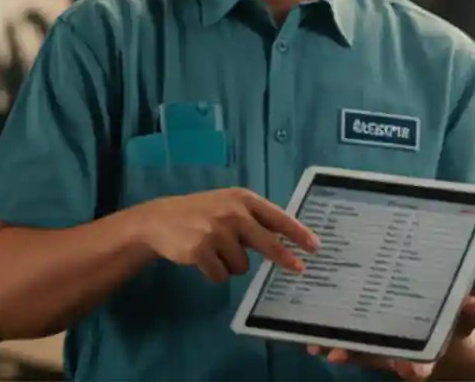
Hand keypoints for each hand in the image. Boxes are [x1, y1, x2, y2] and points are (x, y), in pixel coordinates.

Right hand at [135, 188, 319, 282]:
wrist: (160, 220)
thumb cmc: (202, 213)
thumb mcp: (228, 206)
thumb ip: (254, 219)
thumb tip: (286, 240)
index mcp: (243, 199)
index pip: (277, 217)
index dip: (298, 233)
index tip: (314, 247)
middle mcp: (232, 213)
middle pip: (268, 242)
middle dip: (284, 258)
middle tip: (298, 269)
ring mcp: (216, 232)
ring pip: (242, 266)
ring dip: (232, 265)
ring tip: (215, 252)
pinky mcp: (201, 250)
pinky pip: (222, 276)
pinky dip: (215, 274)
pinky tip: (203, 260)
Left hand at [308, 296, 474, 380]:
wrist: (446, 345)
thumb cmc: (456, 330)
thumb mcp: (467, 325)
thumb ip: (471, 317)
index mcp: (427, 353)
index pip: (421, 362)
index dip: (416, 366)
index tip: (410, 369)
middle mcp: (401, 357)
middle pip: (378, 358)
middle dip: (358, 356)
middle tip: (337, 354)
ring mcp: (382, 351)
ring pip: (357, 351)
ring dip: (336, 347)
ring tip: (315, 346)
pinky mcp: (368, 340)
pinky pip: (347, 339)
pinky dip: (329, 337)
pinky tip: (307, 335)